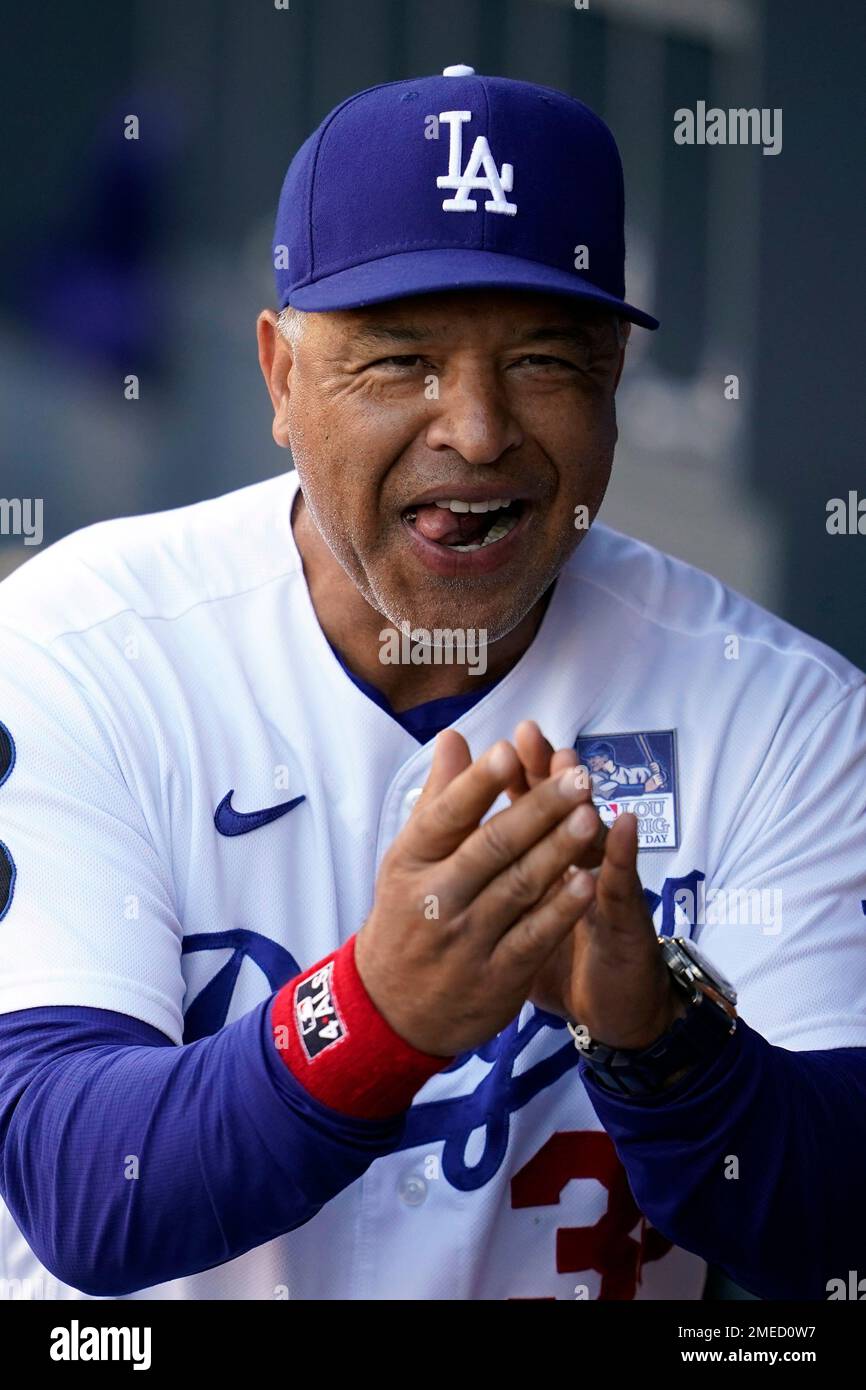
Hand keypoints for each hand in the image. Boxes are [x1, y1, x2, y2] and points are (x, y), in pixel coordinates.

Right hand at [354, 731, 603, 1055]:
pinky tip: (588, 880)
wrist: (390, 1012)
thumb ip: (439, 799)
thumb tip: (454, 738)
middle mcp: (437, 898)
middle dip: (539, 809)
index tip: (509, 750)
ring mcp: (467, 940)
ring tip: (590, 817)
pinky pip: (534, 936)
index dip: (479, 783)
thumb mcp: (408, 859)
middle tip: (578, 777)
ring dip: (558, 851)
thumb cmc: (406, 917)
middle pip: (493, 847)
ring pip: (519, 887)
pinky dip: (561, 908)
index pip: (446, 816)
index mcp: (412, 862)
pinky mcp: (496, 977)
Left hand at [510, 723, 686, 1049]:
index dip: (520, 773)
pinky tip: (626, 824)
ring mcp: (607, 884)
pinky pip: (624, 885)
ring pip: (596, 835)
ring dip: (584, 800)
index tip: (509, 737)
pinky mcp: (630, 918)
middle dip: (548, 773)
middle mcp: (580, 861)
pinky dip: (624, 854)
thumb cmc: (557, 951)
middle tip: (537, 735)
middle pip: (563, 808)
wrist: (611, 1008)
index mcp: (549, 857)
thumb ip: (495, 866)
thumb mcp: (520, 911)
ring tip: (576, 767)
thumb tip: (459, 835)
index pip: (531, 805)